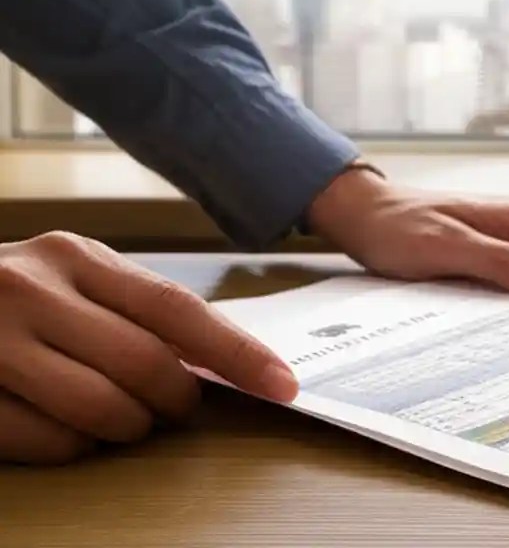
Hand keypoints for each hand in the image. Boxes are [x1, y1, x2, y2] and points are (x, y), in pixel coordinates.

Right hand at [0, 232, 297, 464]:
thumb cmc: (13, 299)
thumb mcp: (73, 280)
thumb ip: (137, 311)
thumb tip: (224, 361)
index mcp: (76, 256)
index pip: (177, 308)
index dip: (237, 352)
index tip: (284, 384)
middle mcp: (31, 290)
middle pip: (145, 366)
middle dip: (174, 401)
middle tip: (170, 407)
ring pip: (101, 411)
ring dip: (127, 429)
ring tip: (117, 417)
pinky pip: (48, 443)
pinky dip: (72, 448)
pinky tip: (62, 427)